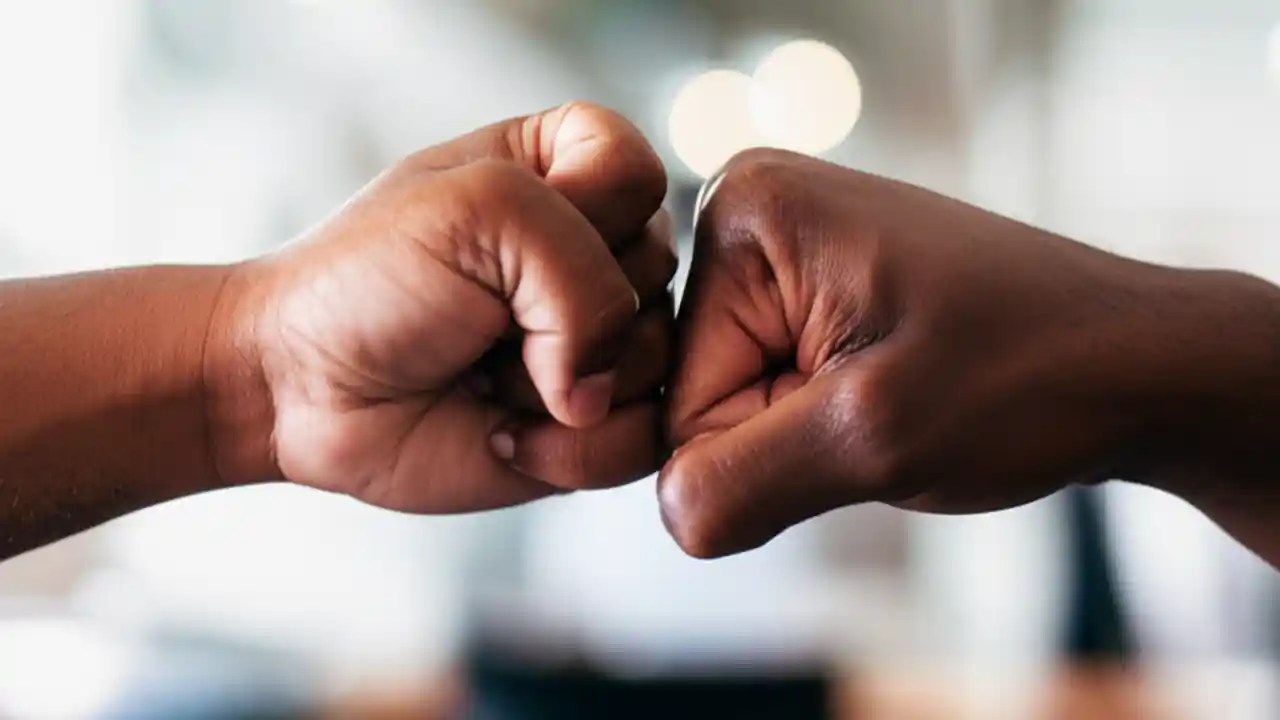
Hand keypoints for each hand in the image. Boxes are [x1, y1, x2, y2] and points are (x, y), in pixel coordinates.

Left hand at [206, 102, 674, 512]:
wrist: (300, 388)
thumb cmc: (365, 281)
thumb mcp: (478, 212)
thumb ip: (582, 269)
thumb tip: (600, 386)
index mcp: (564, 174)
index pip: (639, 170)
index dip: (588, 207)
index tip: (502, 228)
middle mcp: (592, 257)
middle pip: (660, 271)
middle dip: (565, 305)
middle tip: (483, 312)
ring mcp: (598, 345)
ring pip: (660, 362)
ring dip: (557, 383)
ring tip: (484, 373)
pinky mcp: (592, 424)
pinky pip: (640, 440)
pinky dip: (570, 448)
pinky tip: (503, 430)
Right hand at [660, 149, 1279, 558]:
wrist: (1138, 362)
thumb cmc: (1029, 376)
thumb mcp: (870, 438)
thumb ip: (734, 485)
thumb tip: (670, 514)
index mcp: (742, 212)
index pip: (676, 396)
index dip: (764, 444)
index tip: (861, 415)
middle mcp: (747, 217)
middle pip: (696, 395)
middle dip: (784, 439)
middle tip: (885, 411)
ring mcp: (780, 253)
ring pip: (733, 407)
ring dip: (808, 438)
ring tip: (900, 397)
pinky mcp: (809, 292)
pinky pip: (768, 393)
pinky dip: (823, 425)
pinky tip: (894, 394)